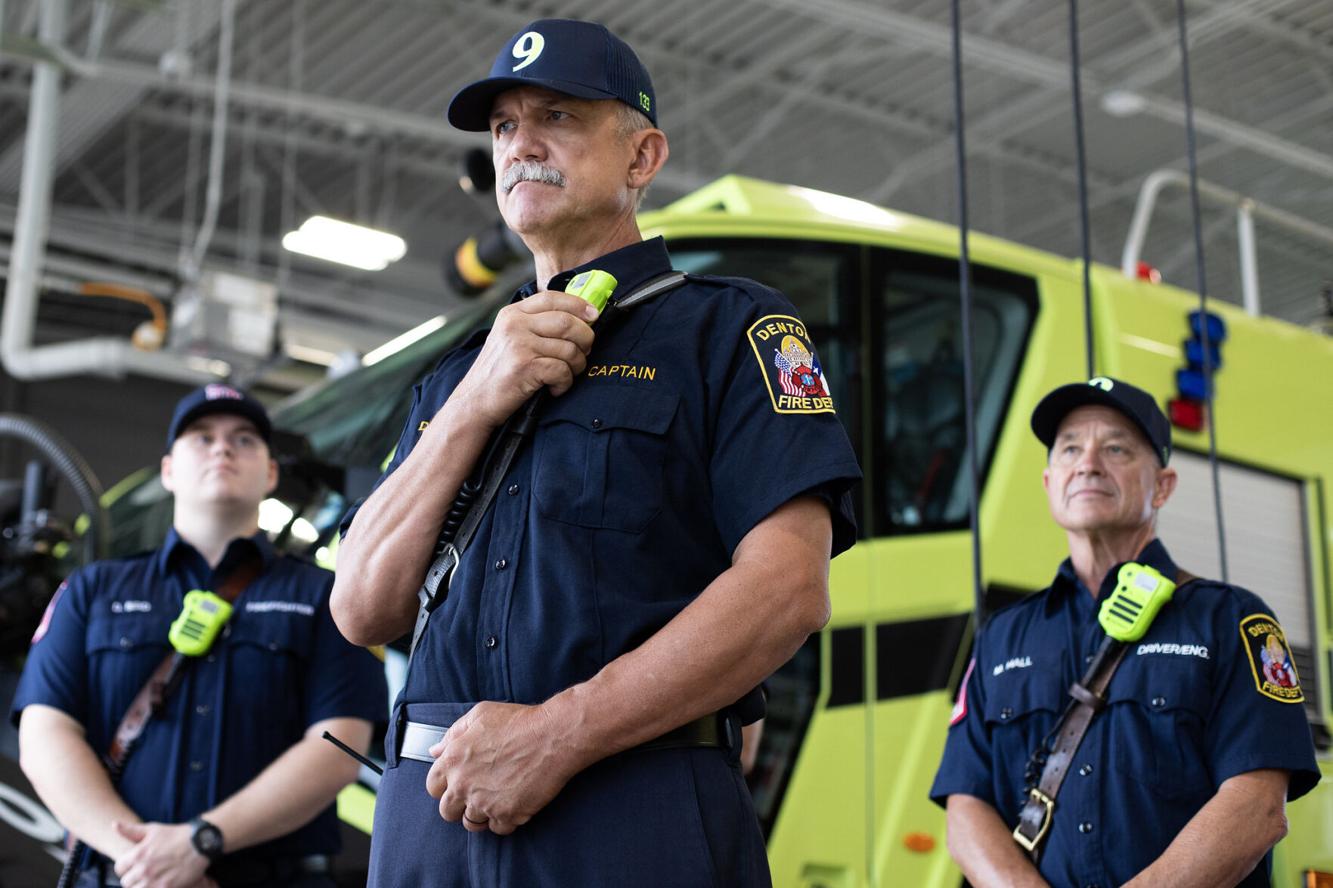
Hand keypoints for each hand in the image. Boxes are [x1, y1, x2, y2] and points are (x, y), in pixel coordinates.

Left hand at [112, 821, 209, 887]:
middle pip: (126, 882)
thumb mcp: (153, 829)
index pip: (119, 868)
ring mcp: (154, 880)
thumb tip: (114, 825)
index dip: (125, 867)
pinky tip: (160, 882)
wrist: (201, 842)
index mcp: (138, 854)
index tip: (134, 866)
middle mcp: (143, 869)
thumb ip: (131, 830)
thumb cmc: (176, 835)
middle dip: (133, 878)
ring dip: (141, 886)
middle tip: (145, 873)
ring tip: (151, 879)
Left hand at [424, 701, 579, 834]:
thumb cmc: (519, 722)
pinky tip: (514, 802)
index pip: (433, 786)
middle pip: (447, 812)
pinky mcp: (506, 815)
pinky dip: (505, 820)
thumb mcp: (480, 715)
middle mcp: (463, 785)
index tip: (457, 783)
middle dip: (459, 805)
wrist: (553, 737)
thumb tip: (435, 751)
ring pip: (471, 823)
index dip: (444, 786)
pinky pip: (497, 828)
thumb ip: (453, 734)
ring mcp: (484, 803)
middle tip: (477, 794)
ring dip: (482, 814)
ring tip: (497, 798)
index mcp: (453, 760)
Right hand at [452, 291, 597, 426]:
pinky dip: (564, 383)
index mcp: (512, 314)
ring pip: (569, 348)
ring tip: (566, 376)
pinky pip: (562, 370)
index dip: (578, 304)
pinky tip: (554, 388)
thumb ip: (535, 325)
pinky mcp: (524, 366)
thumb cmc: (499, 373)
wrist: (475, 402)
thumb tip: (579, 318)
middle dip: (585, 338)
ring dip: (576, 366)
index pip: (552, 297)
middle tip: (584, 353)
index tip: (594, 314)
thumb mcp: (510, 339)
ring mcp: (519, 344)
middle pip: (567, 322)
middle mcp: (514, 324)